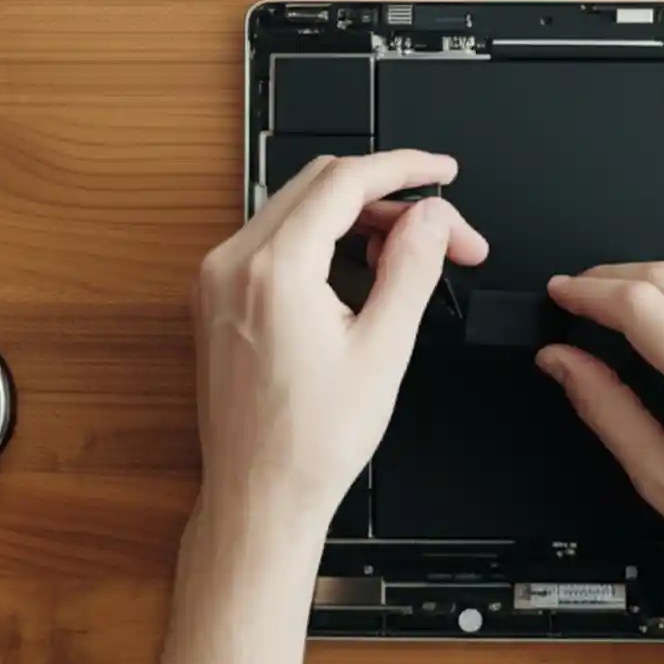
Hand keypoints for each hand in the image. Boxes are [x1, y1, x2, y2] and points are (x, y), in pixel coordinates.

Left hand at [194, 150, 487, 515]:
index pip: (346, 181)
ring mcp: (217, 278)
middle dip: (391, 197)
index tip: (442, 172)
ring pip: (298, 209)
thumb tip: (432, 218)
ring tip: (414, 253)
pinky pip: (275, 239)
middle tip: (446, 229)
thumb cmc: (311, 442)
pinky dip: (324, 239)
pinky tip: (364, 266)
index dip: (405, 168)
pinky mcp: (217, 297)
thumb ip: (412, 267)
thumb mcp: (384, 349)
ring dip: (359, 217)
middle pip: (321, 187)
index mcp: (274, 270)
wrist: (260, 495)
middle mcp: (233, 263)